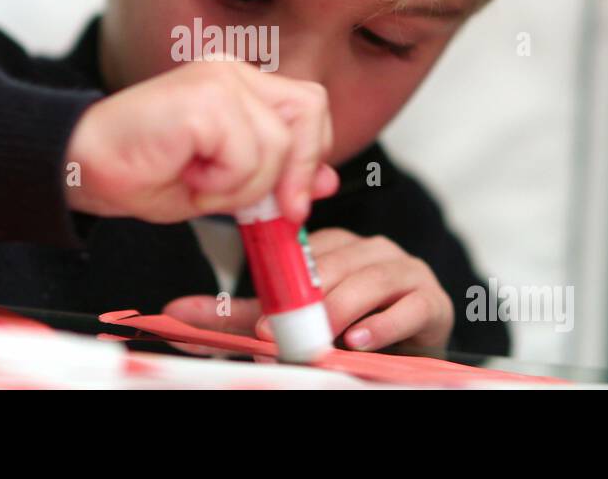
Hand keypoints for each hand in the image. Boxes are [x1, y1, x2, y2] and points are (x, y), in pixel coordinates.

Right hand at [64, 59, 338, 223]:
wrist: (80, 167)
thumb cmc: (140, 171)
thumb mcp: (225, 182)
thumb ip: (274, 173)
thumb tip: (325, 181)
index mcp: (239, 84)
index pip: (309, 107)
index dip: (313, 156)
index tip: (294, 201)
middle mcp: (232, 72)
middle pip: (309, 111)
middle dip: (295, 169)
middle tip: (262, 207)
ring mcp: (219, 80)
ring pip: (277, 145)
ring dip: (242, 185)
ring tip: (198, 182)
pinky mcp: (205, 98)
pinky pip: (246, 155)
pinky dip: (221, 183)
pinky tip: (186, 175)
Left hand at [165, 227, 453, 351]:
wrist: (404, 361)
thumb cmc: (342, 334)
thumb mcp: (286, 324)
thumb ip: (237, 317)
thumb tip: (175, 311)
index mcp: (336, 247)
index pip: (309, 256)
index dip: (285, 288)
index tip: (264, 326)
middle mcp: (371, 250)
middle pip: (339, 267)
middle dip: (312, 306)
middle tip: (289, 337)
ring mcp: (404, 270)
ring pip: (372, 281)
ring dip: (344, 312)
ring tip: (326, 338)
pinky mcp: (431, 300)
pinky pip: (410, 306)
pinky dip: (383, 325)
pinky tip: (359, 340)